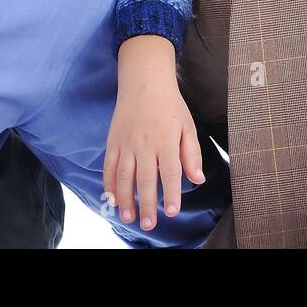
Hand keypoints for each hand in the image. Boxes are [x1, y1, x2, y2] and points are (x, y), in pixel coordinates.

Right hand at [102, 35, 205, 231]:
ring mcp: (126, 143)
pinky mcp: (113, 141)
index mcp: (166, 140)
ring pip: (124, 176)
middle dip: (147, 204)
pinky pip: (109, 165)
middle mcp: (145, 144)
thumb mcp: (187, 126)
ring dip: (126, 198)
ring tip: (128, 218)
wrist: (144, 81)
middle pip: (145, 179)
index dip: (171, 193)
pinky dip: (109, 183)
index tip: (172, 211)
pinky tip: (112, 198)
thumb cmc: (170, 105)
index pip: (170, 172)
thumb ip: (192, 154)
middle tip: (148, 225)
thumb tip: (197, 179)